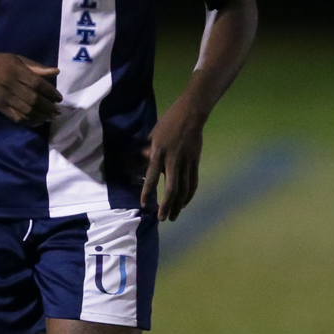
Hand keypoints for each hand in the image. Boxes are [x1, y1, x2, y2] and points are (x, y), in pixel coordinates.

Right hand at [0, 52, 61, 124]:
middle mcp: (11, 86)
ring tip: (51, 118)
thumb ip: (37, 67)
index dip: (50, 92)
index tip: (60, 98)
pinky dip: (29, 121)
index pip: (38, 84)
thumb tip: (57, 72)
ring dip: (41, 116)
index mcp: (17, 71)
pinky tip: (38, 122)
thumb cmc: (0, 62)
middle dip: (48, 107)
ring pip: (26, 111)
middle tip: (58, 112)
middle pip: (33, 100)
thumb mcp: (18, 59)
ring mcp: (5, 98)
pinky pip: (16, 117)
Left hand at [140, 101, 204, 220]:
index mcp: (159, 153)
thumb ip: (146, 153)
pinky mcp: (195, 163)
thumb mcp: (152, 136)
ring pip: (184, 189)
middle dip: (167, 206)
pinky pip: (193, 183)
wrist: (190, 115)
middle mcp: (173, 160)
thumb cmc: (167, 124)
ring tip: (173, 217)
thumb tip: (138, 167)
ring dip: (178, 205)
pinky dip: (189, 195)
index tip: (144, 205)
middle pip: (171, 188)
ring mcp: (186, 162)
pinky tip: (184, 204)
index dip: (147, 192)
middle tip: (162, 219)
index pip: (152, 177)